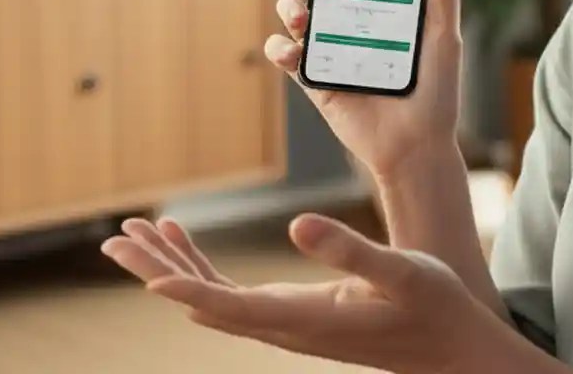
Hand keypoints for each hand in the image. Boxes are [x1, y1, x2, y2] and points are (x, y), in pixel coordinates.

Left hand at [101, 215, 528, 373]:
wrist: (454, 348)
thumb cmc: (435, 306)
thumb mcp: (401, 271)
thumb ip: (349, 249)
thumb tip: (297, 223)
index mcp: (307, 318)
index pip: (230, 305)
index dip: (184, 284)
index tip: (141, 266)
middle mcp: (288, 328)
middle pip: (207, 302)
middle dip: (160, 268)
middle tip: (118, 237)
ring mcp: (290, 326)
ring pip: (215, 300)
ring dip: (176, 267)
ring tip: (140, 233)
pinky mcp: (298, 319)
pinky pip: (236, 298)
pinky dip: (206, 271)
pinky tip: (192, 249)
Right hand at [267, 0, 461, 176]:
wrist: (416, 146)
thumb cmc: (437, 93)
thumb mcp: (443, 40)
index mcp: (383, 15)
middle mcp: (355, 30)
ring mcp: (334, 55)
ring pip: (298, 21)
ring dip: (289, 10)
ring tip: (300, 16)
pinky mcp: (317, 83)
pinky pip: (289, 59)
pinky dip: (280, 49)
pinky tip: (291, 50)